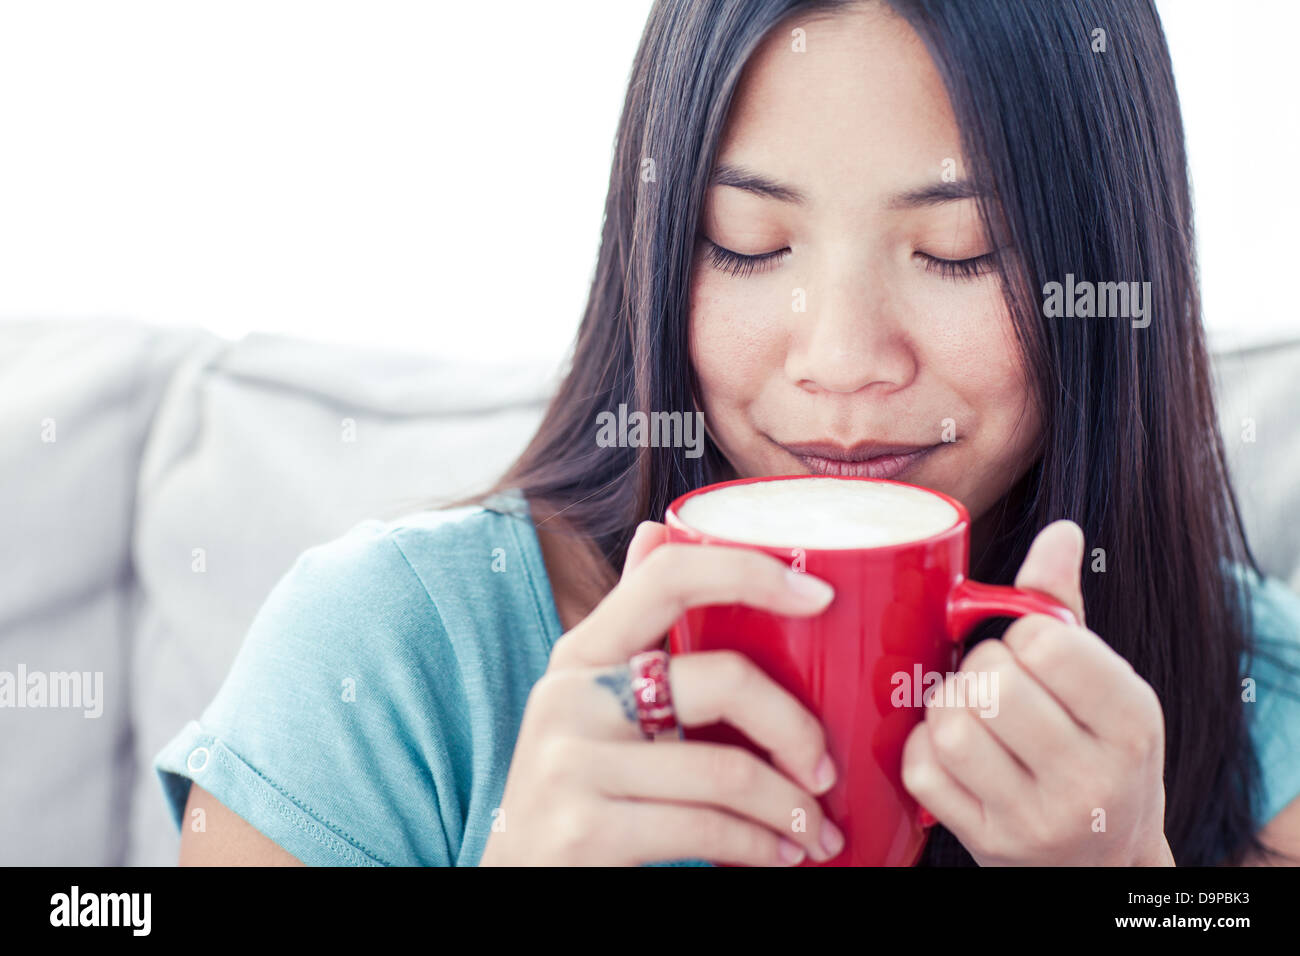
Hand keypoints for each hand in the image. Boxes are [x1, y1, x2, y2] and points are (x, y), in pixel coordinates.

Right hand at [479, 521, 846, 865]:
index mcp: (581, 654)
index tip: (821, 594)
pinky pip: (708, 830)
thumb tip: (654, 530)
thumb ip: (629, 625)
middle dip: (797, 730)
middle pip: (723, 681)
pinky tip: (780, 856)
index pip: (668, 578)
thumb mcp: (587, 700)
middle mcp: (570, 697)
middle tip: (826, 770)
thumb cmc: (573, 789)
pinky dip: (761, 848)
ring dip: (791, 808)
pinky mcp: (585, 832)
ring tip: (814, 831)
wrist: (514, 878)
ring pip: (727, 772)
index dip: (751, 573)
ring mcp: (572, 765)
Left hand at [901, 520, 1173, 865]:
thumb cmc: (1097, 750)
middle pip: (991, 684)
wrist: (1105, 859)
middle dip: (979, 667)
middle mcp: (1090, 780)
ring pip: (949, 726)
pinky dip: (924, 747)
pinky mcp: (986, 842)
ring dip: (947, 704)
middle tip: (992, 678)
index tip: (1028, 651)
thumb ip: (1066, 607)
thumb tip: (1059, 530)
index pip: (1047, 644)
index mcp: (1131, 723)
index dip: (1020, 634)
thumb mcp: (1105, 683)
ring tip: (971, 709)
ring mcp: (1036, 819)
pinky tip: (953, 748)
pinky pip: (921, 769)